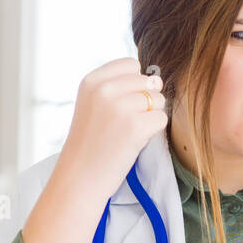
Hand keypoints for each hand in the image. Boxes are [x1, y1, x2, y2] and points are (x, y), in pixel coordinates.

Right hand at [22, 58, 168, 242]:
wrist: (80, 178)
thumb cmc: (90, 144)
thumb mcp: (93, 105)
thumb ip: (119, 87)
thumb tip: (157, 78)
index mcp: (91, 81)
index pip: (131, 64)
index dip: (135, 84)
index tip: (121, 105)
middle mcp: (104, 89)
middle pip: (148, 81)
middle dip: (146, 101)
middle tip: (125, 123)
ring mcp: (120, 107)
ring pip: (158, 100)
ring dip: (151, 117)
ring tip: (128, 133)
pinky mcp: (136, 126)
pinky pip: (162, 119)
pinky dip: (154, 132)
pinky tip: (135, 142)